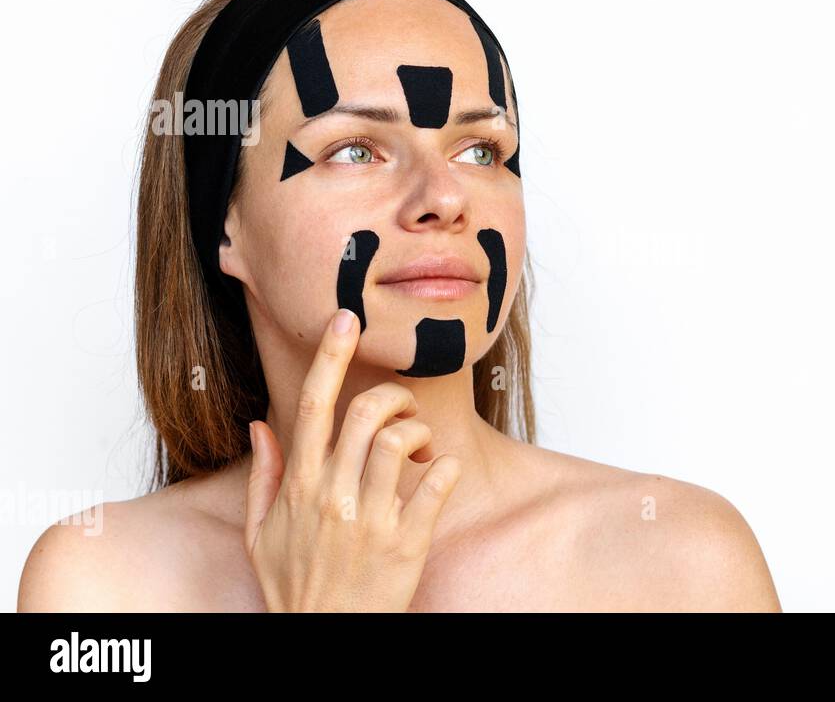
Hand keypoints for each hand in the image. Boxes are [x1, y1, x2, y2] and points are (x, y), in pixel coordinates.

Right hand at [243, 308, 462, 611]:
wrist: (324, 641)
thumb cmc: (295, 589)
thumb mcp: (259, 536)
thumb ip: (263, 476)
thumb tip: (261, 424)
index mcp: (299, 487)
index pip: (312, 405)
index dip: (330, 355)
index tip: (347, 318)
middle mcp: (333, 496)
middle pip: (368, 412)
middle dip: (394, 396)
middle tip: (404, 410)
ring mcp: (371, 519)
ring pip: (403, 440)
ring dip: (422, 432)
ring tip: (422, 451)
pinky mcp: (408, 541)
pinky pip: (439, 482)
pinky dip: (449, 466)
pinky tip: (443, 473)